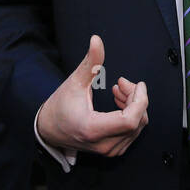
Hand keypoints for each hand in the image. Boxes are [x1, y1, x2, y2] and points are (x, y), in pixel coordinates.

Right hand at [36, 35, 148, 156]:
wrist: (49, 129)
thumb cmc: (60, 106)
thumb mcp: (74, 82)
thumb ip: (90, 62)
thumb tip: (97, 39)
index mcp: (93, 129)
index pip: (130, 120)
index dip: (140, 100)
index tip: (137, 84)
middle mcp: (103, 144)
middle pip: (137, 122)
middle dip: (136, 98)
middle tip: (122, 83)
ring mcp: (109, 150)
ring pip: (138, 127)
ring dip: (134, 106)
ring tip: (119, 90)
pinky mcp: (112, 150)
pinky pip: (132, 133)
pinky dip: (132, 115)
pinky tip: (120, 102)